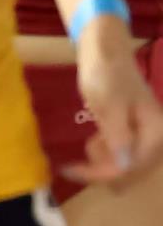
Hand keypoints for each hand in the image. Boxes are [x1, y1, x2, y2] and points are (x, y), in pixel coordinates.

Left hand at [68, 26, 162, 186]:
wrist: (105, 52)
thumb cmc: (106, 74)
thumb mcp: (109, 104)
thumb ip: (118, 135)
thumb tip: (125, 165)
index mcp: (156, 133)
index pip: (131, 167)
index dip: (102, 173)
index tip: (71, 169)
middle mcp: (156, 139)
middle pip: (130, 171)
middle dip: (103, 170)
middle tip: (77, 159)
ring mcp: (146, 137)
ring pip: (125, 166)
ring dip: (104, 163)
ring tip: (90, 142)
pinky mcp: (134, 134)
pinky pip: (122, 155)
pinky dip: (106, 153)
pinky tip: (96, 140)